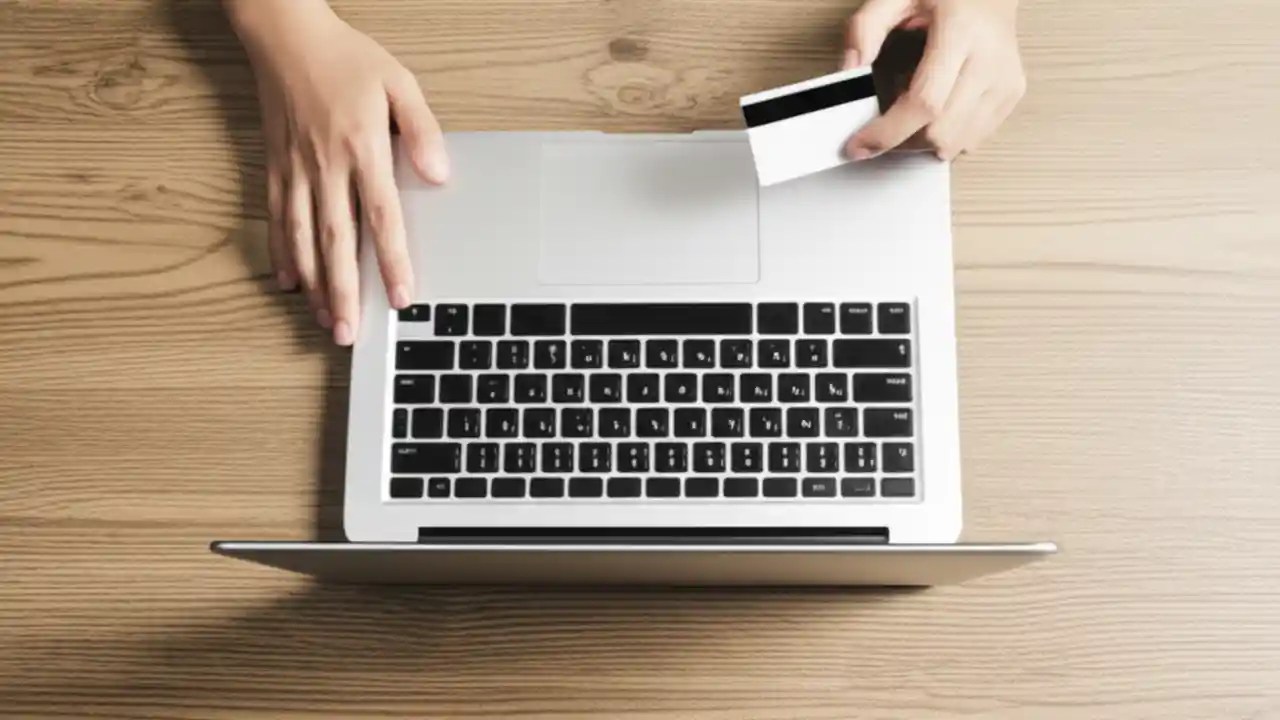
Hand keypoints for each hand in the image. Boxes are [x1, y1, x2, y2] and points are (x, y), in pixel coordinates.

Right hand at [228, 0, 448, 344]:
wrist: (286, 35)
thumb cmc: (346, 59)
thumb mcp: (399, 84)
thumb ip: (422, 132)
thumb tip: (439, 175)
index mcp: (362, 149)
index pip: (381, 218)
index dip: (392, 262)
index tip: (401, 296)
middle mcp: (325, 166)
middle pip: (336, 241)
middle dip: (344, 292)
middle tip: (349, 333)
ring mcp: (295, 170)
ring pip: (302, 238)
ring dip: (313, 283)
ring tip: (322, 319)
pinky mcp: (274, 167)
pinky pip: (275, 218)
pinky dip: (281, 253)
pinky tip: (289, 282)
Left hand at [842, 0, 1025, 160]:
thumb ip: (865, 29)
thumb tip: (848, 71)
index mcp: (960, 32)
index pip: (924, 102)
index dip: (887, 132)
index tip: (859, 145)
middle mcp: (989, 60)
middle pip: (940, 132)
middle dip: (901, 141)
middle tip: (881, 125)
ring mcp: (1005, 80)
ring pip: (956, 143)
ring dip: (923, 142)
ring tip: (911, 109)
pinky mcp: (1011, 94)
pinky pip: (972, 138)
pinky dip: (945, 136)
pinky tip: (936, 110)